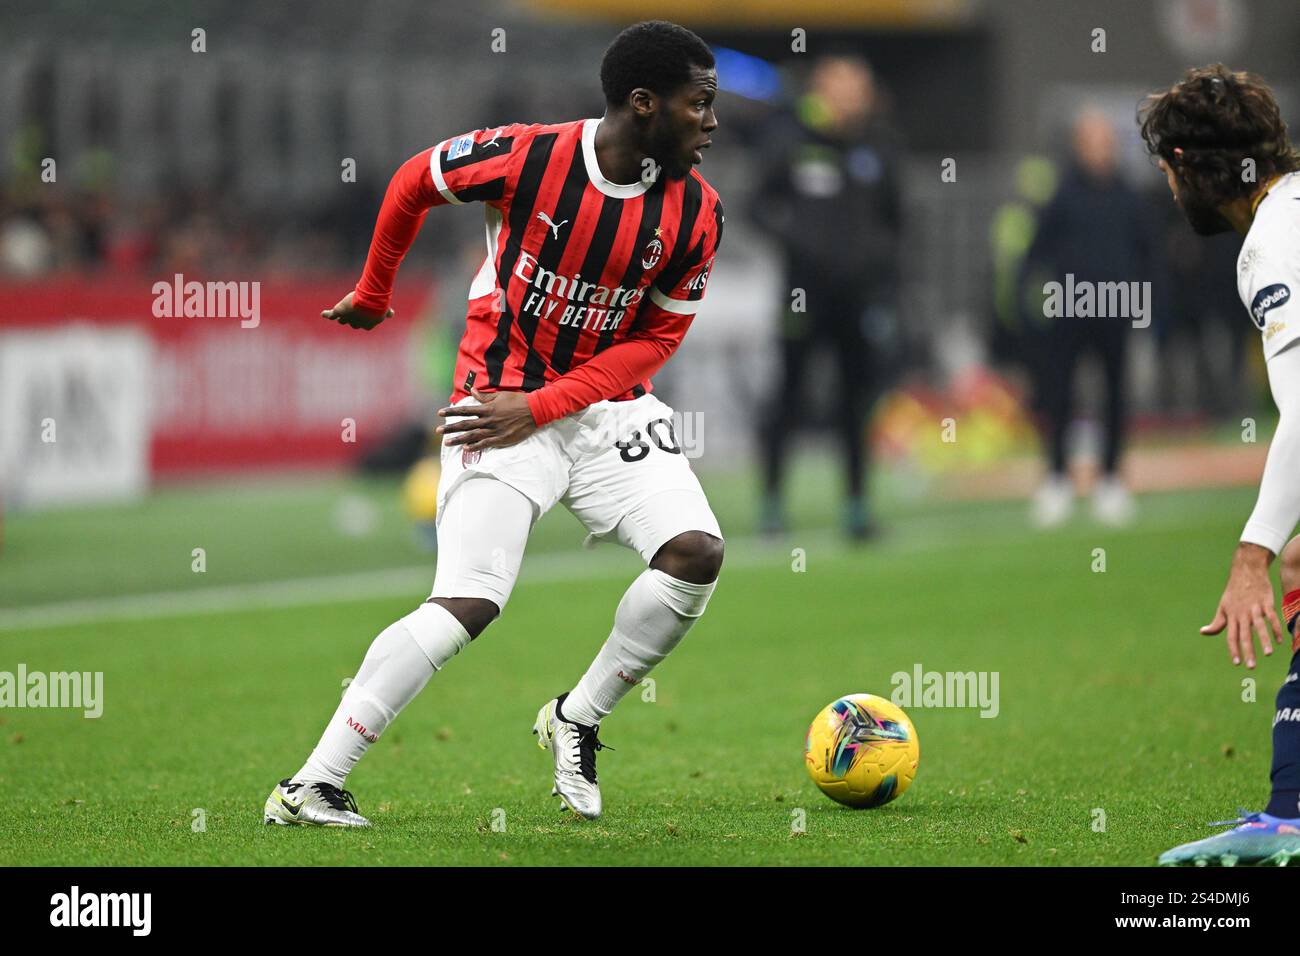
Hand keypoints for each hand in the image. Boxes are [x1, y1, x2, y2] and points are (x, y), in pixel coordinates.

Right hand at [322, 291, 392, 330]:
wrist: (369, 301)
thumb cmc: (379, 305)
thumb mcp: (384, 309)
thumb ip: (387, 312)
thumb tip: (391, 314)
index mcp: (368, 325)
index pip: (364, 325)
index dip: (364, 320)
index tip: (365, 314)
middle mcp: (357, 323)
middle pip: (353, 324)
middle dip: (352, 319)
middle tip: (352, 313)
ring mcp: (348, 317)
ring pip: (342, 320)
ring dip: (341, 317)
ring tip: (338, 313)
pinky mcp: (340, 310)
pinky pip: (332, 314)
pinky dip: (327, 314)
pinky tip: (324, 314)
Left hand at [436, 386, 537, 451]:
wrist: (534, 410)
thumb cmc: (517, 400)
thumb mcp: (500, 395)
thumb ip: (484, 396)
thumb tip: (472, 390)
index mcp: (487, 408)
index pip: (465, 410)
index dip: (451, 412)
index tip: (440, 413)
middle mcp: (488, 420)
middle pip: (465, 424)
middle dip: (450, 428)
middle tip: (437, 432)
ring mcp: (495, 430)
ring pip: (473, 436)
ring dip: (459, 439)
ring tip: (447, 443)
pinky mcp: (502, 439)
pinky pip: (485, 444)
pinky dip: (475, 447)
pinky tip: (466, 449)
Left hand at [1201, 542, 1284, 667]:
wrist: (1246, 571)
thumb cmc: (1234, 592)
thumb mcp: (1223, 607)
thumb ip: (1217, 623)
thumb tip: (1203, 632)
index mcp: (1231, 616)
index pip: (1231, 636)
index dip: (1233, 649)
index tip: (1236, 663)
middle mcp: (1242, 614)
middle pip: (1245, 635)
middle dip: (1248, 651)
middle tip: (1251, 666)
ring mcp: (1255, 608)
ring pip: (1259, 627)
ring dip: (1264, 641)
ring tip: (1267, 654)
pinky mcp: (1266, 603)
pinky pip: (1272, 618)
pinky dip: (1276, 629)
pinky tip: (1280, 641)